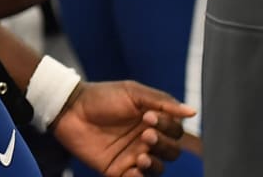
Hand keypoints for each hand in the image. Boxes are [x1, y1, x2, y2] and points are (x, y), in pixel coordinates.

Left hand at [52, 80, 196, 176]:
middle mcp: (146, 140)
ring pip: (158, 169)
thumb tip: (192, 112)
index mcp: (154, 120)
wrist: (70, 108)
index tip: (149, 116)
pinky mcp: (117, 170)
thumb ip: (162, 102)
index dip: (168, 126)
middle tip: (145, 135)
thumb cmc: (102, 96)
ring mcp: (133, 156)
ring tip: (141, 156)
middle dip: (163, 146)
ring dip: (154, 165)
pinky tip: (134, 169)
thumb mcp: (133, 92)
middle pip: (172, 152)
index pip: (176, 131)